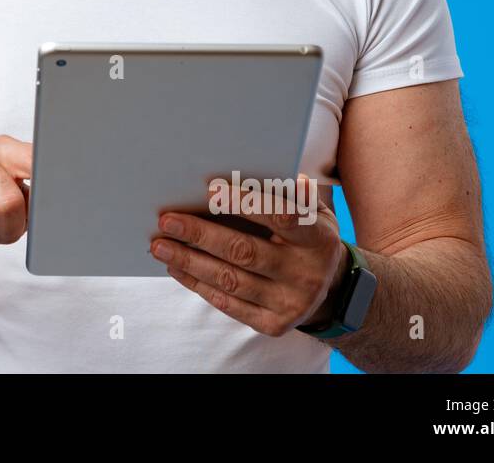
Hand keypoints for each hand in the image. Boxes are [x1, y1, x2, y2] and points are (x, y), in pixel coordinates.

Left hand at [150, 174, 347, 335]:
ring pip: (230, 280)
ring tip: (160, 245)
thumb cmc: (309, 238)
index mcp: (317, 239)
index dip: (245, 202)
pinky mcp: (273, 324)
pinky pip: (228, 304)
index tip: (210, 189)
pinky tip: (177, 268)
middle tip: (167, 220)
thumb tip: (253, 169)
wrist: (333, 291)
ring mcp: (290, 303)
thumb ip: (288, 193)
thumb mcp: (313, 212)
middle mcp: (306, 274)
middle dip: (200, 235)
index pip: (280, 216)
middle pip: (244, 252)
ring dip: (189, 262)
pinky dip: (198, 284)